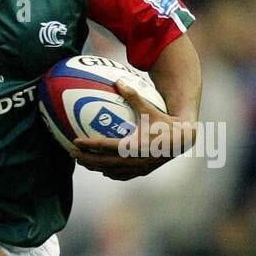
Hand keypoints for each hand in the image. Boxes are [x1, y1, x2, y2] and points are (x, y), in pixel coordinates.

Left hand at [71, 79, 195, 180]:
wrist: (184, 139)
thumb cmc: (165, 122)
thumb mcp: (148, 108)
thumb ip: (132, 96)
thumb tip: (118, 81)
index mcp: (134, 145)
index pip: (105, 146)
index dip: (88, 145)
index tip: (74, 142)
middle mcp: (134, 159)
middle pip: (102, 162)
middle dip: (85, 159)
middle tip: (72, 153)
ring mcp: (138, 168)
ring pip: (110, 171)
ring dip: (95, 166)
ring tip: (83, 161)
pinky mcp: (142, 172)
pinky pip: (121, 175)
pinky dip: (109, 172)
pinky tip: (102, 168)